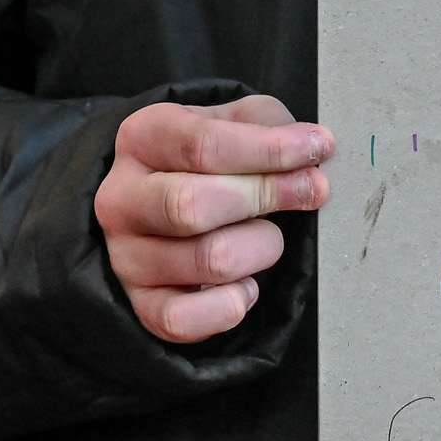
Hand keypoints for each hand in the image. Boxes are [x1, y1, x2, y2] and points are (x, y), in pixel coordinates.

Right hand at [95, 95, 331, 344]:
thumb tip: (310, 150)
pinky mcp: (141, 305)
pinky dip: (230, 305)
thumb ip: (270, 125)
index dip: (269, 150)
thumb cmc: (209, 159)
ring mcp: (126, 256)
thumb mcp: (236, 121)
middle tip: (311, 190)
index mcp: (142, 139)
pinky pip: (184, 320)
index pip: (203, 146)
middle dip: (267, 197)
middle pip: (194, 205)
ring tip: (267, 236)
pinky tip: (246, 284)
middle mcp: (122, 198)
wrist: (166, 201)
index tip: (318, 147)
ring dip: (261, 248)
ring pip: (207, 261)